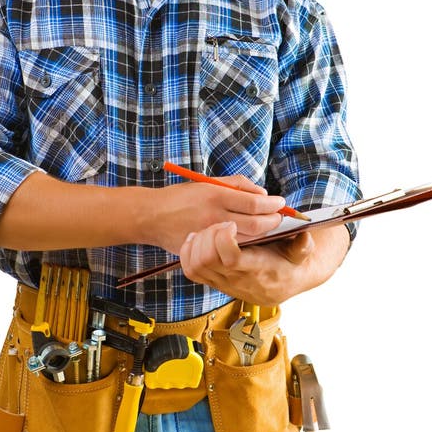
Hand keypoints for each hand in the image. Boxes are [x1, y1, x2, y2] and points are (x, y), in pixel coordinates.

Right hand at [147, 176, 284, 255]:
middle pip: (256, 223)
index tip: (280, 202)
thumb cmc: (181, 196)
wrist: (151, 216)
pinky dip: (247, 242)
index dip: (272, 203)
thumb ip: (237, 185)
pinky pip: (233, 248)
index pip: (254, 202)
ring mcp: (211, 235)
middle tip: (280, 216)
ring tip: (269, 226)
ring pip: (248, 238)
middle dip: (273, 220)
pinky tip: (252, 237)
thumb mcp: (208, 182)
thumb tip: (262, 192)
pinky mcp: (206, 249)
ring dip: (264, 233)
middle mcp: (214, 216)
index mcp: (215, 195)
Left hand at [179, 221, 349, 304]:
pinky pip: (191, 271)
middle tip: (218, 223)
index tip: (230, 222)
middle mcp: (237, 280)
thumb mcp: (302, 251)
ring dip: (197, 243)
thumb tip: (305, 236)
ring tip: (208, 228)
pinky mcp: (213, 282)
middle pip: (207, 260)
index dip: (224, 239)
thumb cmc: (291, 261)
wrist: (283, 284)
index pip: (231, 260)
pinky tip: (198, 238)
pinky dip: (189, 252)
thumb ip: (303, 245)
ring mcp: (222, 283)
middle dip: (208, 236)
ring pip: (196, 265)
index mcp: (257, 270)